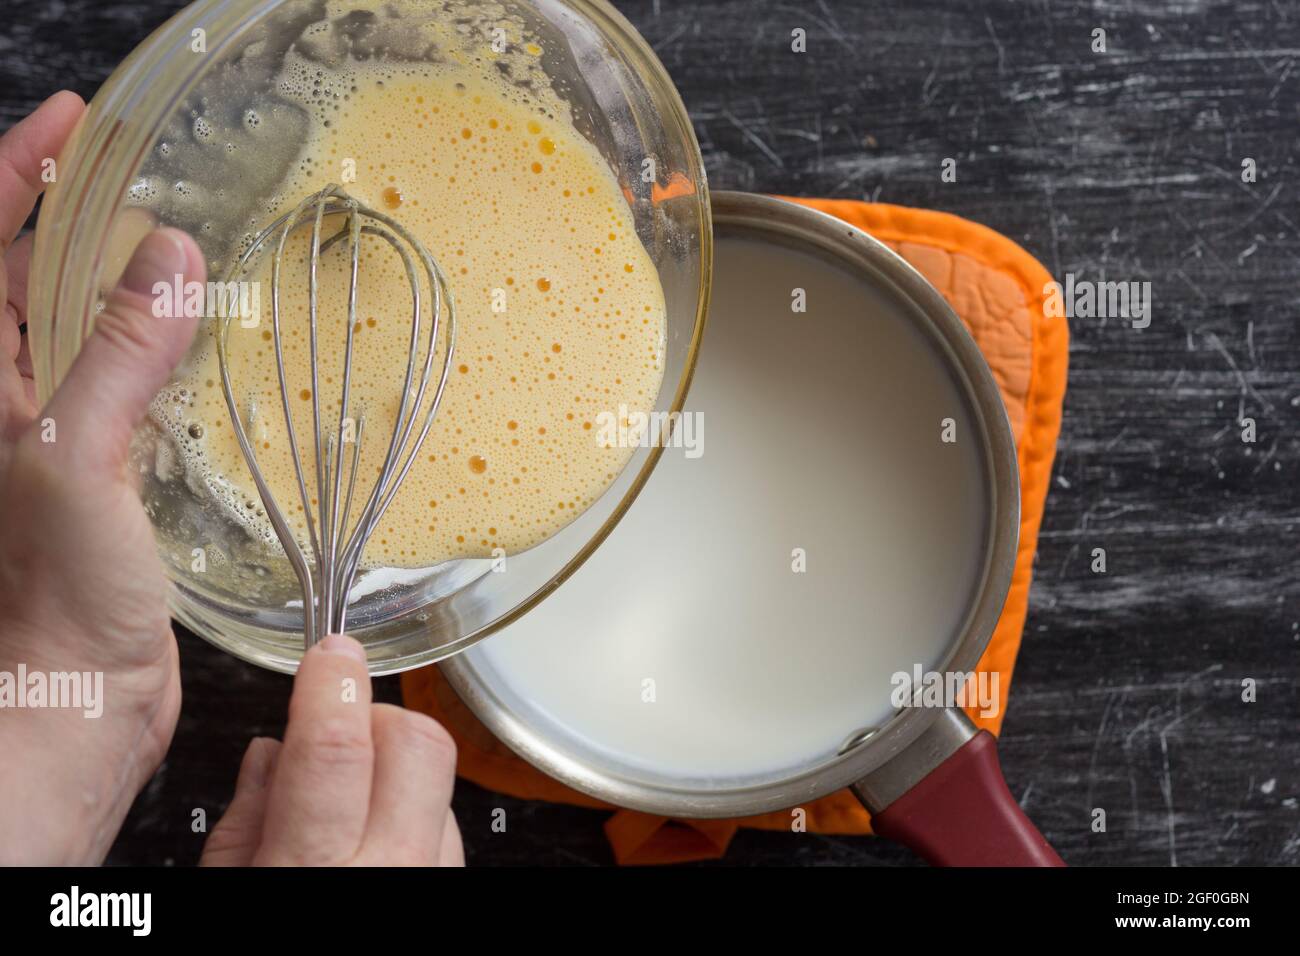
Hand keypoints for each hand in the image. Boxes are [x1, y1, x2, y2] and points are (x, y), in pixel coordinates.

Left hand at [0, 91, 206, 862]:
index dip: (20, 172)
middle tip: (137, 170)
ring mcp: (57, 437)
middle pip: (30, 277)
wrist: (72, 695)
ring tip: (179, 236)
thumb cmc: (49, 597)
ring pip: (83, 329)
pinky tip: (202, 339)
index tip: (74, 122)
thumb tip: (168, 258)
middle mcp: (10, 404)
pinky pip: (128, 385)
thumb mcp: (73, 460)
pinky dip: (160, 348)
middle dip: (72, 214)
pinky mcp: (108, 474)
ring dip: (121, 278)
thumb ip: (116, 356)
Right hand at [201, 635, 463, 865]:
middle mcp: (391, 868)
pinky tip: (375, 844)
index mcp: (313, 868)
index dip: (333, 683)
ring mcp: (436, 873)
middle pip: (416, 740)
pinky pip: (446, 822)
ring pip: (438, 777)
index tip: (332, 650)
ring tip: (348, 813)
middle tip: (336, 742)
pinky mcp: (457, 876)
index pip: (335, 746)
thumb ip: (243, 823)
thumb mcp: (224, 891)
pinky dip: (413, 815)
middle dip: (376, 719)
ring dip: (394, 772)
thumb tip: (272, 753)